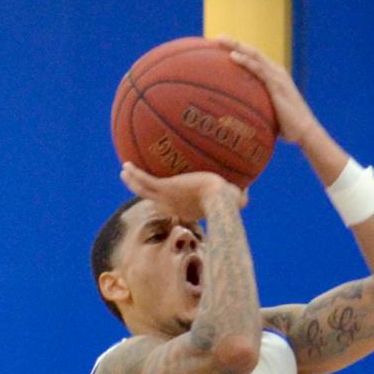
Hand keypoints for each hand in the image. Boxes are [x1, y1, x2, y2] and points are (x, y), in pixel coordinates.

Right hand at [119, 162, 245, 221]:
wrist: (219, 198)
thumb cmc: (229, 200)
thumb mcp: (236, 198)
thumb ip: (241, 194)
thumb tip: (248, 191)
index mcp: (186, 210)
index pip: (172, 206)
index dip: (166, 202)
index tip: (163, 193)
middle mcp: (173, 206)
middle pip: (153, 200)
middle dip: (144, 192)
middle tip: (136, 184)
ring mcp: (166, 198)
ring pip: (143, 190)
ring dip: (132, 182)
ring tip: (125, 171)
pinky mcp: (163, 188)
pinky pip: (143, 180)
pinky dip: (134, 173)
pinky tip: (126, 163)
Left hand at [214, 36, 313, 144]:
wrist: (305, 132)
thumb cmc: (288, 129)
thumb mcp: (271, 115)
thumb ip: (259, 111)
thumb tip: (244, 121)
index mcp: (275, 77)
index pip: (256, 60)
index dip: (241, 51)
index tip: (224, 48)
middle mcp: (277, 72)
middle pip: (253, 52)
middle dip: (235, 43)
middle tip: (218, 37)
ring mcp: (277, 76)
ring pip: (254, 55)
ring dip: (236, 46)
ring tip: (219, 40)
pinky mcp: (276, 84)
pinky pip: (258, 69)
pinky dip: (245, 61)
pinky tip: (232, 56)